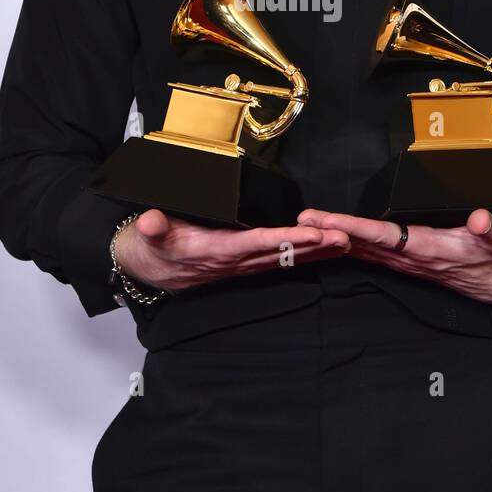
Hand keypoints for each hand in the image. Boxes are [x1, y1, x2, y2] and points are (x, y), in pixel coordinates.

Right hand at [113, 209, 349, 295]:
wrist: (147, 268)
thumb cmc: (151, 246)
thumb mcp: (146, 236)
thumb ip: (151, 229)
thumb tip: (148, 223)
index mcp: (215, 251)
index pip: (258, 244)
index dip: (286, 240)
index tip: (313, 233)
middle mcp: (234, 261)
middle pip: (281, 254)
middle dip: (314, 247)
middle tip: (344, 237)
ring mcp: (241, 265)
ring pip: (285, 259)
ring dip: (315, 252)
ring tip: (345, 243)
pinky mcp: (243, 264)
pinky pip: (279, 261)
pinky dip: (303, 255)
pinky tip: (323, 251)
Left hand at [296, 207, 491, 304]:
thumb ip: (491, 229)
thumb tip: (480, 218)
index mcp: (428, 249)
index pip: (383, 236)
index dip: (353, 228)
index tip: (327, 222)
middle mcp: (412, 260)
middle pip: (364, 245)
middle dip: (331, 233)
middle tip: (300, 221)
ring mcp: (409, 264)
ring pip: (365, 251)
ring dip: (335, 239)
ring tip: (306, 227)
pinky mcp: (410, 264)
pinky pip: (374, 255)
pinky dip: (351, 247)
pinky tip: (334, 241)